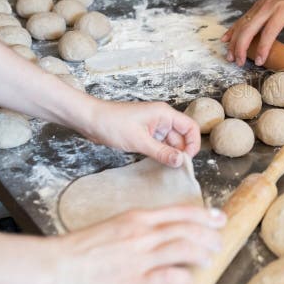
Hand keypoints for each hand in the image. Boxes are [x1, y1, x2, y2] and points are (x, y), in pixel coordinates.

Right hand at [49, 205, 225, 283]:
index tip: (219, 217)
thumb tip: (160, 234)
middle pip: (188, 229)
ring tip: (210, 259)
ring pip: (184, 249)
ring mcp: (141, 258)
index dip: (204, 215)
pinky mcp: (136, 283)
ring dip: (202, 254)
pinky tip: (188, 279)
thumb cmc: (80, 249)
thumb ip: (139, 229)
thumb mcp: (115, 226)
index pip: (180, 213)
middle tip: (220, 240)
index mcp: (137, 219)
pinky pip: (170, 277)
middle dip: (209, 235)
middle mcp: (143, 235)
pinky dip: (184, 277)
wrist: (55, 265)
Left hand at [81, 100, 200, 166]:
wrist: (90, 120)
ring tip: (167, 168)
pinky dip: (160, 153)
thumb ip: (162, 152)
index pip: (190, 127)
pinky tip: (158, 163)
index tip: (186, 159)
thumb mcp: (139, 141)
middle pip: (181, 136)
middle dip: (180, 152)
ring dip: (170, 154)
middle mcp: (162, 119)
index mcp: (165, 114)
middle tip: (176, 168)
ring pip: (170, 142)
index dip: (193, 144)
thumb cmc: (112, 124)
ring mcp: (153, 126)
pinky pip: (159, 144)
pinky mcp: (144, 133)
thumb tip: (180, 161)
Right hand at [222, 0, 283, 65]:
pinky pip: (240, 20)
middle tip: (239, 62)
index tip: (259, 60)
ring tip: (231, 57)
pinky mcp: (253, 8)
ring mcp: (257, 8)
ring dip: (234, 42)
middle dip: (241, 47)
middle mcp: (265, 10)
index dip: (263, 47)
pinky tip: (225, 40)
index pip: (269, 32)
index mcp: (280, 12)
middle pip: (249, 30)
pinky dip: (231, 30)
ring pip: (241, 26)